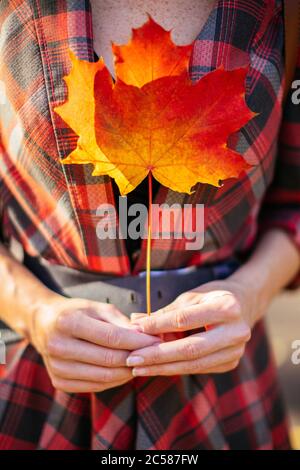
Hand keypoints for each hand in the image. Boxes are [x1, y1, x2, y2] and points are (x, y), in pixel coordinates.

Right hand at [29, 294, 159, 392]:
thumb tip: (146, 336)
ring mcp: (56, 367)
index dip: (138, 342)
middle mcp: (58, 345)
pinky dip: (114, 381)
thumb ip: (121, 322)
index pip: (111, 337)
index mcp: (68, 322)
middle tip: (154, 354)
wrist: (44, 323)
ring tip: (142, 363)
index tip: (156, 341)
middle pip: (108, 360)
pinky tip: (124, 371)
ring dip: (127, 372)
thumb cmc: (76, 312)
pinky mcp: (58, 381)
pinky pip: (94, 386)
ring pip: (103, 377)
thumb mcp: (98, 307)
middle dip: (136, 358)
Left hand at [127, 278, 254, 375]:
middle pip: (190, 348)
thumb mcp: (191, 296)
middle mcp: (236, 332)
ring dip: (163, 367)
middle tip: (133, 359)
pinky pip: (198, 368)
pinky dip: (175, 368)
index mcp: (227, 307)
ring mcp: (236, 351)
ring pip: (193, 364)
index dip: (158, 326)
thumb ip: (166, 312)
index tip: (135, 330)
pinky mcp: (230, 363)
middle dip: (158, 356)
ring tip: (138, 367)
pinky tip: (156, 368)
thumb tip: (135, 323)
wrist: (244, 305)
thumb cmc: (212, 297)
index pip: (185, 319)